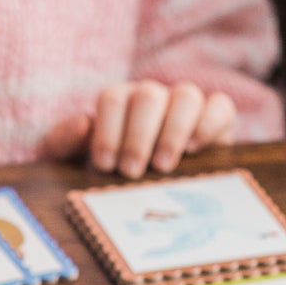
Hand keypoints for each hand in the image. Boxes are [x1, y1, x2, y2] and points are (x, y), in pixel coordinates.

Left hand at [43, 81, 237, 178]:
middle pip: (148, 97)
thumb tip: (82, 123)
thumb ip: (65, 141)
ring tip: (162, 167)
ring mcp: (185, 103)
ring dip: (173, 132)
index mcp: (118, 101)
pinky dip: (209, 124)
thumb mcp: (74, 160)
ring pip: (186, 96)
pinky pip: (220, 106)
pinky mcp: (216, 116)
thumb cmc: (110, 172)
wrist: (149, 188)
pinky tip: (194, 150)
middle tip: (132, 172)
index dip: (108, 130)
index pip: (113, 98)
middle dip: (138, 137)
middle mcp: (152, 96)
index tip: (105, 165)